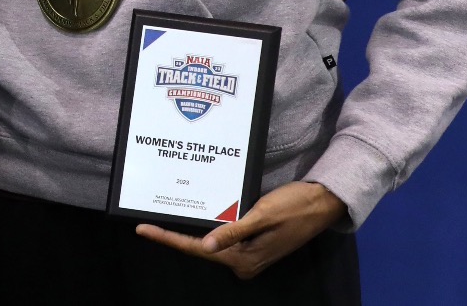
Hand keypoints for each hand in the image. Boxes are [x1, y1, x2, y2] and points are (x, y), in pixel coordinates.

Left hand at [134, 181, 346, 278]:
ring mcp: (249, 255)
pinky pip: (224, 238)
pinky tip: (196, 217)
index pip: (197, 250)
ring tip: (164, 220)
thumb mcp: (262, 215)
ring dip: (191, 231)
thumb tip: (205, 247)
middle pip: (201, 249)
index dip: (168, 239)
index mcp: (244, 259)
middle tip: (147, 224)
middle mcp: (244, 263)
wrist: (323, 204)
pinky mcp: (253, 245)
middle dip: (176, 236)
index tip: (143, 230)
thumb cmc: (295, 206)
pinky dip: (209, 228)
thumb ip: (233, 231)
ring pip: (211, 244)